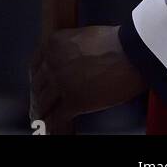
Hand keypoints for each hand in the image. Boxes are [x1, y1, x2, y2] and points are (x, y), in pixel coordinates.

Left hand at [30, 25, 145, 132]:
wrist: (131, 53)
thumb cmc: (114, 42)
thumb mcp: (83, 36)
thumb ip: (69, 49)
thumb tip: (68, 61)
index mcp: (53, 44)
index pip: (35, 65)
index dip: (35, 79)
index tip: (35, 85)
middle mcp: (52, 63)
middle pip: (37, 86)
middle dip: (36, 99)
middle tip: (36, 107)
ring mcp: (61, 83)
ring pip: (43, 103)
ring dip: (41, 114)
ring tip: (40, 121)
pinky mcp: (74, 101)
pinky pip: (57, 117)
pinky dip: (53, 125)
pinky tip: (52, 129)